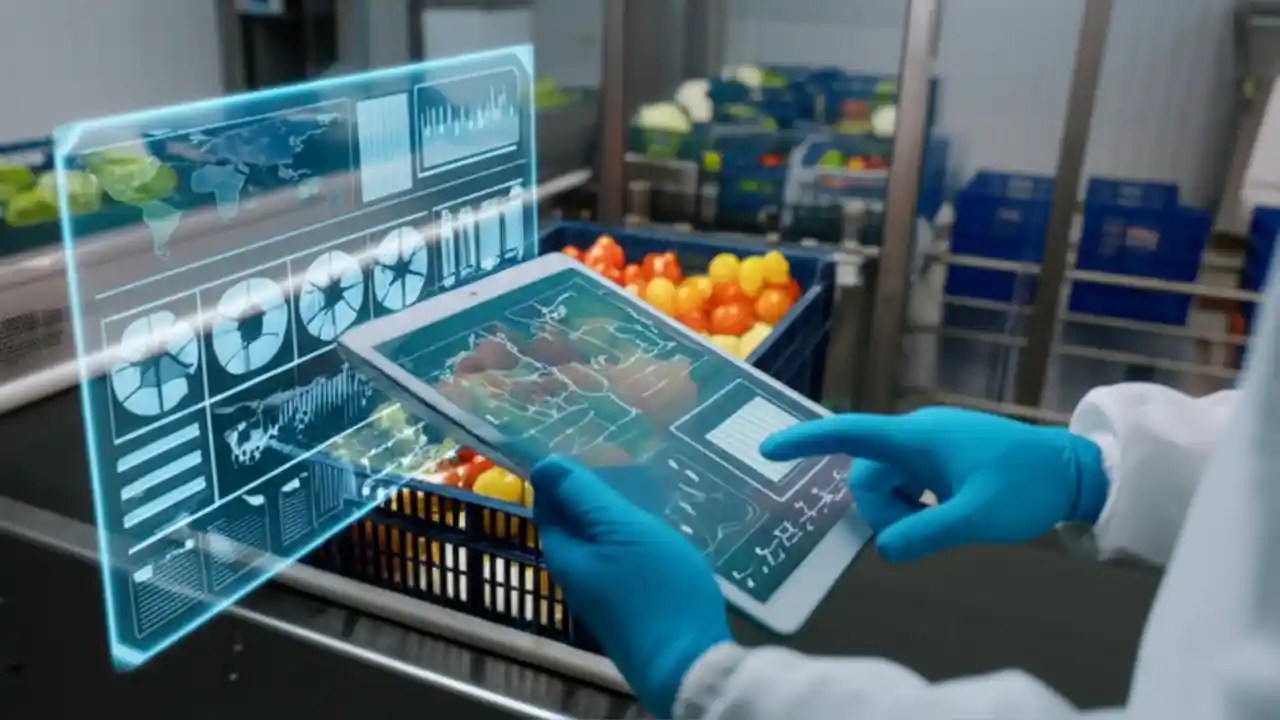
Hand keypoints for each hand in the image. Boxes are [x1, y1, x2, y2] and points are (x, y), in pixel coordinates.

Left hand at [530, 456, 731, 716]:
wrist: (688, 663)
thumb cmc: (653, 588)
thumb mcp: (620, 529)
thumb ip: (583, 497)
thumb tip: (544, 463)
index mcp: (564, 553)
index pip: (547, 502)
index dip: (560, 473)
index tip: (589, 443)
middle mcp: (575, 573)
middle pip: (572, 522)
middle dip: (588, 491)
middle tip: (623, 458)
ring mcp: (602, 591)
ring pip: (598, 540)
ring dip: (613, 514)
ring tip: (644, 486)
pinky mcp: (627, 604)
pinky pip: (619, 559)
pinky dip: (630, 537)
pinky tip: (657, 527)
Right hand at [761, 407, 1107, 561]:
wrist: (1075, 470)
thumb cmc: (1027, 487)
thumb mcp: (975, 519)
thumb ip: (925, 534)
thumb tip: (886, 550)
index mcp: (917, 439)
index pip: (849, 435)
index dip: (807, 442)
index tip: (769, 451)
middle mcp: (917, 435)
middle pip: (868, 476)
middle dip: (881, 511)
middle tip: (920, 535)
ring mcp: (930, 445)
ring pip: (887, 482)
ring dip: (901, 510)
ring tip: (942, 523)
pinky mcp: (944, 456)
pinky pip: (908, 481)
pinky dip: (914, 503)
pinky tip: (945, 514)